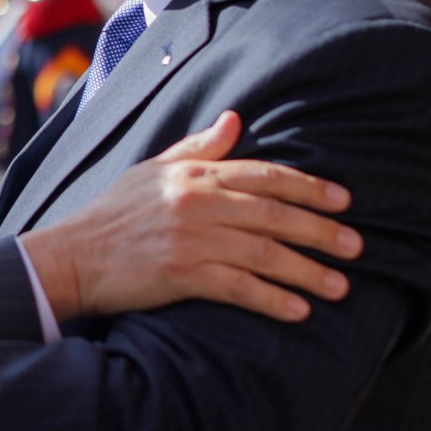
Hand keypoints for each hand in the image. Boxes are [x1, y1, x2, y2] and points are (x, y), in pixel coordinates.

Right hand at [18, 111, 360, 323]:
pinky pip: (239, 288)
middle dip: (321, 230)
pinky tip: (299, 310)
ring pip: (265, 253)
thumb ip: (198, 147)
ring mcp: (191, 239)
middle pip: (274, 214)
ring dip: (308, 270)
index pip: (265, 175)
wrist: (73, 257)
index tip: (344, 200)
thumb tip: (236, 120)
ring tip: (340, 285)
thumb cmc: (113, 214)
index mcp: (193, 173)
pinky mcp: (182, 275)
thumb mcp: (152, 170)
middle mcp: (197, 201)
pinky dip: (273, 300)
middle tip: (357, 246)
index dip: (309, 187)